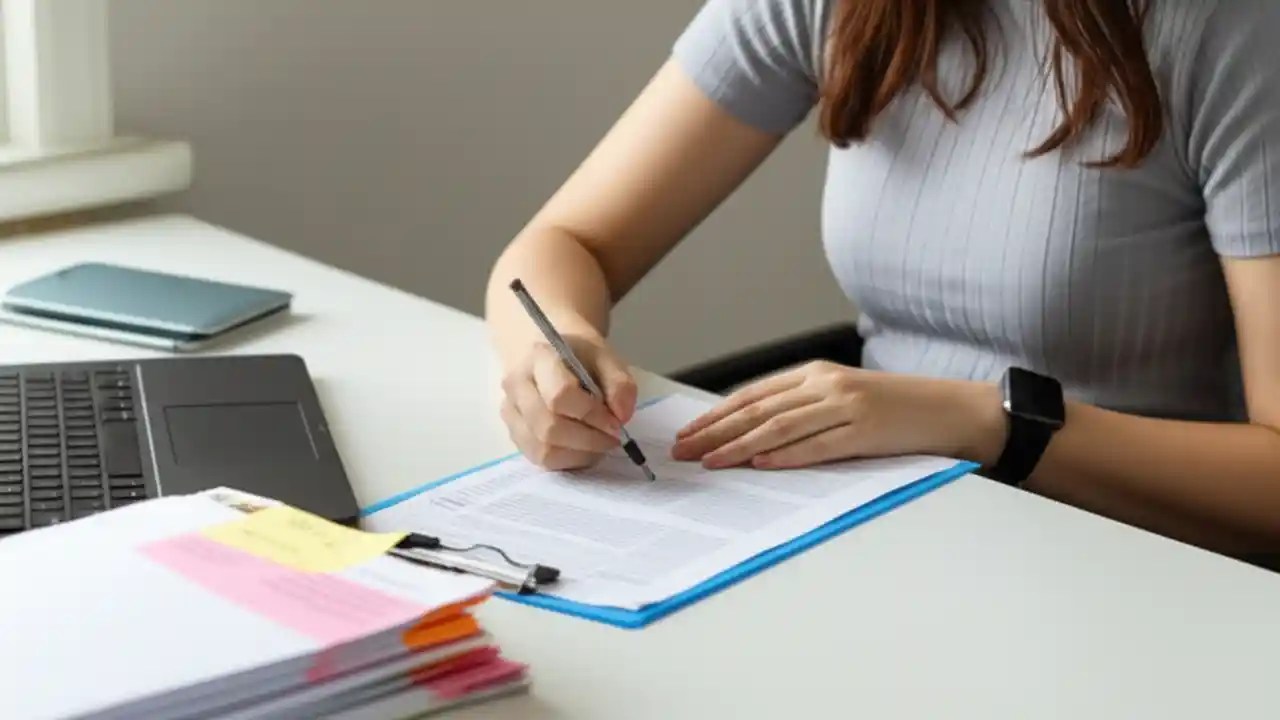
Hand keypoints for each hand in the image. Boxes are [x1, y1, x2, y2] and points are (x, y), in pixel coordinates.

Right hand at [499, 335, 637, 469]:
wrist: (550, 355)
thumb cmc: (580, 357)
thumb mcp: (606, 358)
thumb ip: (619, 384)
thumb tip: (621, 417)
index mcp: (539, 358)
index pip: (560, 395)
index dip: (592, 415)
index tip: (616, 422)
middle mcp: (516, 385)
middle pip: (548, 428)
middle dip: (588, 439)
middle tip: (612, 438)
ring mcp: (510, 412)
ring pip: (542, 449)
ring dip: (579, 453)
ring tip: (599, 443)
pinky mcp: (514, 434)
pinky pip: (540, 458)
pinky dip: (568, 460)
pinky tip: (584, 448)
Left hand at [671, 361, 1004, 469]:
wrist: (950, 409)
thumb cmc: (895, 409)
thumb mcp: (843, 398)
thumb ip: (803, 409)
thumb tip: (752, 435)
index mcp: (816, 374)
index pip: (753, 395)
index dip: (716, 415)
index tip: (688, 434)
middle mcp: (826, 384)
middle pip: (757, 410)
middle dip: (715, 432)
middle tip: (683, 451)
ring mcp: (845, 406)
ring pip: (779, 427)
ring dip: (738, 446)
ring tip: (710, 462)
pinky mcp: (865, 431)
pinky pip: (817, 446)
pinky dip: (785, 456)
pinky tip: (759, 464)